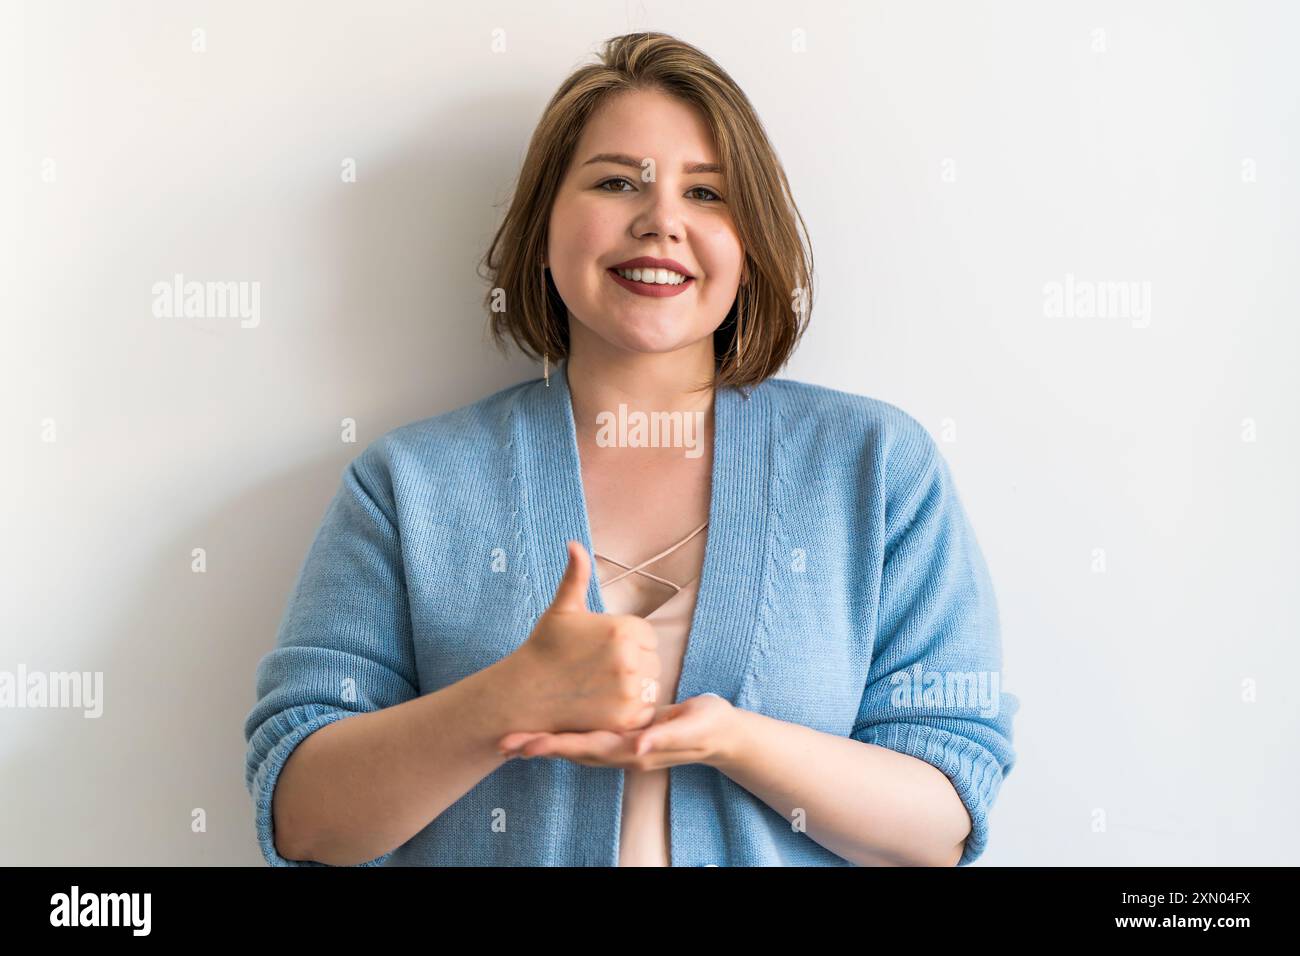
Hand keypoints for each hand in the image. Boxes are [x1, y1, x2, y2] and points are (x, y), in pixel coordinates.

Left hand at [496, 693, 736, 770]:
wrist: (722, 733)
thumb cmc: (709, 725)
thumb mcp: (693, 727)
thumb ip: (665, 737)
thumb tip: (636, 748)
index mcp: (634, 750)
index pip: (588, 749)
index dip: (557, 746)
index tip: (528, 745)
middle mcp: (621, 752)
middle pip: (573, 751)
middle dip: (538, 747)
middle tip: (503, 741)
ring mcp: (620, 747)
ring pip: (576, 747)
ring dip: (545, 743)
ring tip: (512, 737)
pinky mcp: (621, 735)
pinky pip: (587, 738)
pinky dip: (563, 735)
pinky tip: (547, 726)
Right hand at [502, 540, 661, 733]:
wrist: (525, 693)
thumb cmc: (545, 647)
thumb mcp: (563, 608)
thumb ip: (577, 575)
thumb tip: (573, 543)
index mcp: (624, 629)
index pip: (647, 637)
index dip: (627, 645)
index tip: (601, 652)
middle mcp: (631, 659)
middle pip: (652, 663)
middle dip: (633, 667)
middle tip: (598, 673)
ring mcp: (630, 691)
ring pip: (651, 687)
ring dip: (635, 689)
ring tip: (601, 688)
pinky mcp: (626, 718)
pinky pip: (644, 711)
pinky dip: (631, 711)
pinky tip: (604, 706)